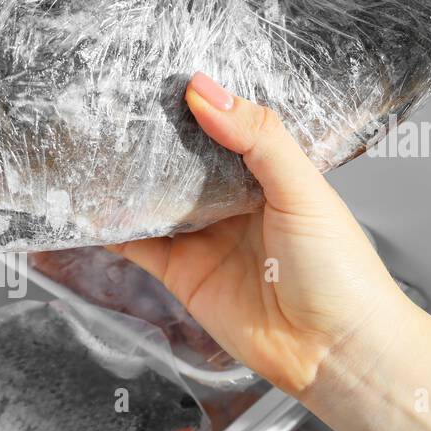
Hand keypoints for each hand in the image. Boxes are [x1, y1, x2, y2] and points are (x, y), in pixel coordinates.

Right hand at [110, 72, 410, 395]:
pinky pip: (138, 246)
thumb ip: (258, 138)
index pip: (225, 129)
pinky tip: (89, 209)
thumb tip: (206, 92)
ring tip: (91, 149)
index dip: (196, 106)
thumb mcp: (303, 190)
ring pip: (154, 201)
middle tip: (114, 107)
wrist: (332, 351)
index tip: (160, 79)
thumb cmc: (340, 272)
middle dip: (152, 141)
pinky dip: (111, 230)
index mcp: (269, 175)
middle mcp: (233, 204)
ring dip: (125, 182)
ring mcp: (204, 239)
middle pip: (182, 163)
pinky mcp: (182, 275)